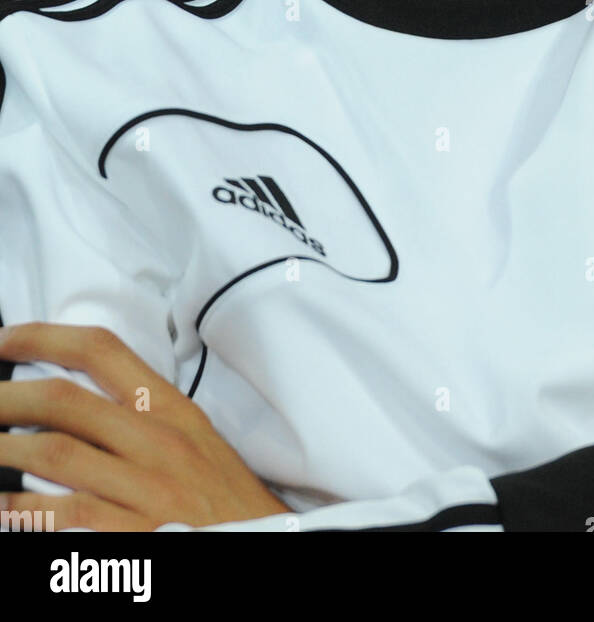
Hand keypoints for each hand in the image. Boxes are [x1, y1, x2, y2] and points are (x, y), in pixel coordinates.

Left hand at [0, 322, 292, 530]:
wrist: (272, 549)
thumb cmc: (229, 503)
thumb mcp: (199, 442)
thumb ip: (148, 417)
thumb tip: (83, 398)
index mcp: (173, 411)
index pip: (102, 351)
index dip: (44, 337)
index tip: (5, 339)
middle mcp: (158, 442)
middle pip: (65, 400)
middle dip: (7, 396)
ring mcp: (147, 491)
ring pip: (55, 454)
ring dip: (3, 448)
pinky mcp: (138, 538)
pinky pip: (65, 516)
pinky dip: (22, 510)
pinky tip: (2, 506)